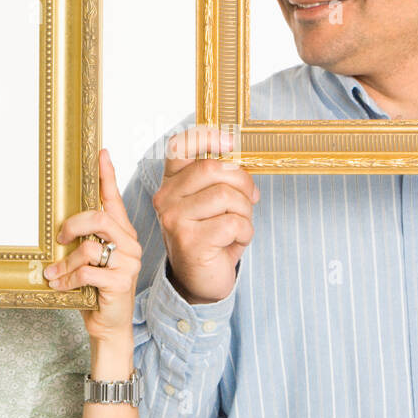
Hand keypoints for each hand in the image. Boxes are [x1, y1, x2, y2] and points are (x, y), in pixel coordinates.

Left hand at [44, 148, 142, 342]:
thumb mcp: (88, 260)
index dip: (107, 175)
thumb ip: (83, 241)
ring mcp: (128, 263)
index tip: (101, 153)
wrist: (108, 325)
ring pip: (89, 248)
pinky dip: (68, 279)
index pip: (114, 199)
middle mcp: (129, 244)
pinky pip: (86, 272)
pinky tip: (62, 286)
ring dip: (64, 263)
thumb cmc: (95, 290)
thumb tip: (58, 225)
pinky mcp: (121, 282)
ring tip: (55, 274)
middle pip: (99, 218)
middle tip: (58, 236)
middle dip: (72, 225)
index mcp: (122, 233)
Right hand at [151, 124, 258, 304]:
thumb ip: (220, 178)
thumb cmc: (212, 237)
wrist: (200, 281)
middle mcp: (166, 198)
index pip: (180, 146)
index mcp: (171, 183)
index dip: (206, 136)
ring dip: (245, 212)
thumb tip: (239, 160)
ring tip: (240, 226)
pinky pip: (232, 223)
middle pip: (212, 168)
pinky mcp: (189, 241)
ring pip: (225, 196)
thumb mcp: (213, 202)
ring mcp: (174, 219)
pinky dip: (245, 232)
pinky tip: (236, 242)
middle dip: (242, 182)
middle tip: (251, 199)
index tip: (231, 143)